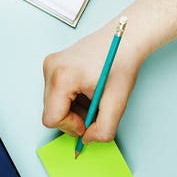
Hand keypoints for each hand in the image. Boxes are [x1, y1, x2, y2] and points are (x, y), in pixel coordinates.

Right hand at [42, 20, 145, 143]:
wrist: (125, 37)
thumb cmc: (121, 62)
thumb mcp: (117, 103)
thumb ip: (103, 130)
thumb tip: (88, 139)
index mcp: (62, 76)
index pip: (52, 118)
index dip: (71, 126)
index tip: (88, 122)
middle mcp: (51, 68)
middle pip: (51, 112)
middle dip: (74, 118)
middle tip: (95, 110)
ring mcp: (50, 65)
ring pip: (53, 104)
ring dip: (73, 109)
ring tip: (93, 98)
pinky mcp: (53, 64)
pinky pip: (56, 93)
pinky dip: (72, 99)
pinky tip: (87, 90)